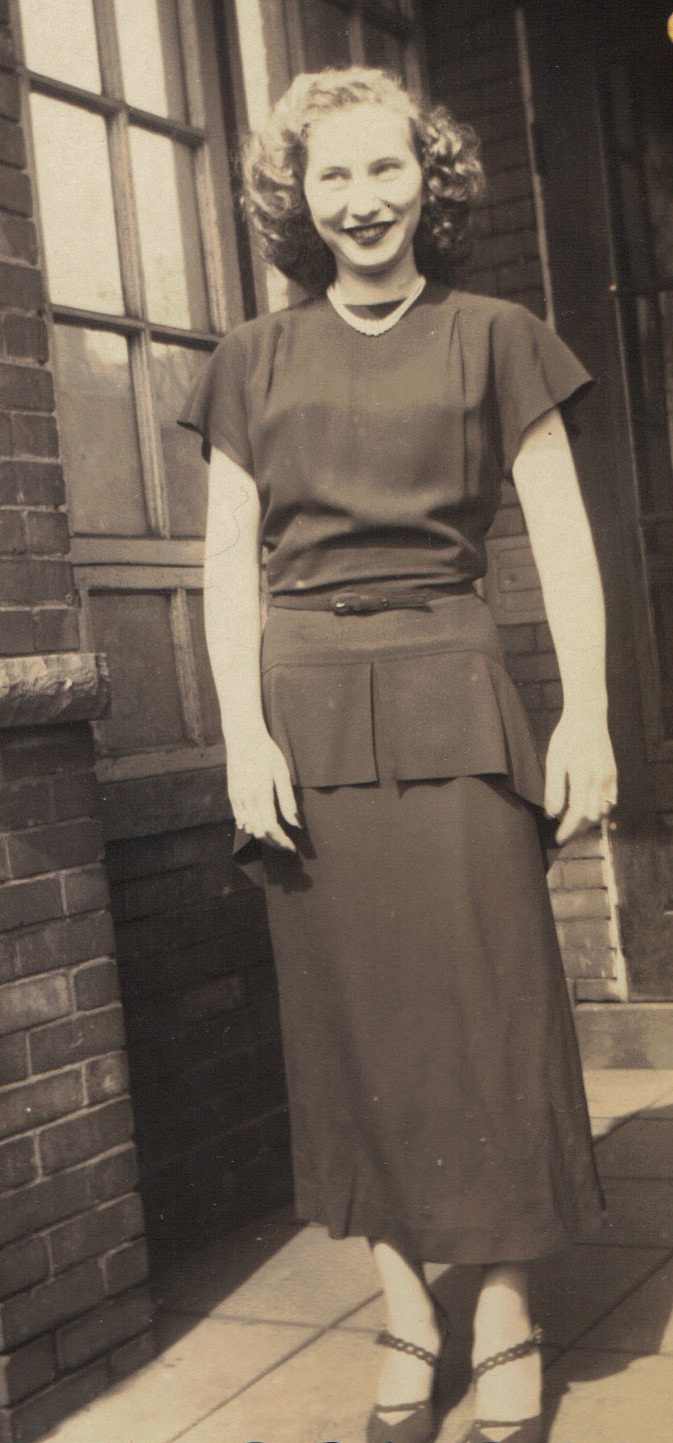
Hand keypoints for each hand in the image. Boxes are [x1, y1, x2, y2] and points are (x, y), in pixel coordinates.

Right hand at [226, 729, 299, 850]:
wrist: (244, 739)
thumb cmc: (267, 754)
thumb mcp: (282, 773)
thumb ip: (288, 801)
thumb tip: (296, 824)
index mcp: (261, 794)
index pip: (271, 828)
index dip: (282, 841)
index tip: (292, 847)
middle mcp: (246, 799)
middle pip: (259, 832)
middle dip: (274, 842)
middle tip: (287, 844)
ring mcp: (237, 798)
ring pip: (249, 829)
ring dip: (263, 836)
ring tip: (277, 836)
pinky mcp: (232, 795)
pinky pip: (240, 820)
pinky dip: (251, 827)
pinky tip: (261, 826)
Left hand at [544, 711, 616, 844]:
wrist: (588, 717)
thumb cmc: (566, 738)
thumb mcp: (554, 762)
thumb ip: (554, 789)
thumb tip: (552, 813)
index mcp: (583, 779)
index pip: (576, 814)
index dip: (567, 829)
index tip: (558, 838)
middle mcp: (600, 781)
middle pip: (591, 816)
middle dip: (577, 827)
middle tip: (563, 830)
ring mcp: (609, 778)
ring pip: (603, 809)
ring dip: (589, 819)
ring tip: (574, 821)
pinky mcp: (613, 773)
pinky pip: (611, 799)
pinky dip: (600, 807)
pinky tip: (589, 807)